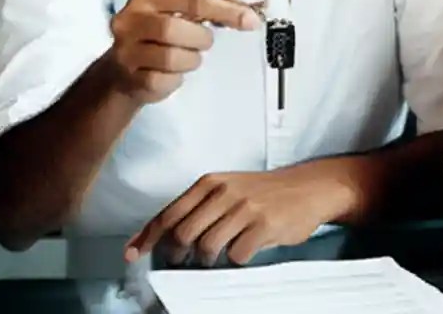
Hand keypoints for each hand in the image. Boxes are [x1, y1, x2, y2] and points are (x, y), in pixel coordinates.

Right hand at [105, 0, 262, 104]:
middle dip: (199, 39)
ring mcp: (125, 48)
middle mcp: (130, 18)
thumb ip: (216, 7)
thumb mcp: (184, 11)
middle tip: (202, 42)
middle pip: (175, 29)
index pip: (193, 0)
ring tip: (185, 56)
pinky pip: (162, 80)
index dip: (225, 12)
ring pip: (170, 57)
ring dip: (189, 60)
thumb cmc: (161, 34)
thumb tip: (252, 13)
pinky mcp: (128, 76)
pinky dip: (175, 78)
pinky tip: (169, 72)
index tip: (250, 20)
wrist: (124, 69)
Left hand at [124, 165, 354, 265]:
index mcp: (211, 182)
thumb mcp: (228, 189)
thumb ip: (198, 208)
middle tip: (185, 261)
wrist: (309, 188)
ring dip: (207, 260)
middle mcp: (224, 192)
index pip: (169, 213)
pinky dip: (235, 260)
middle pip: (183, 234)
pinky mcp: (264, 225)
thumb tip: (161, 235)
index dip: (148, 237)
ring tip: (217, 257)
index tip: (133, 253)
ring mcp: (245, 208)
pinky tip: (243, 251)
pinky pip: (236, 254)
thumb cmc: (265, 192)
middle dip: (178, 255)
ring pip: (207, 247)